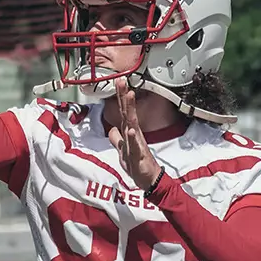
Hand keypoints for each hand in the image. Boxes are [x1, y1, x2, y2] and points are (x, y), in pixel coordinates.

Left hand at [107, 77, 162, 191]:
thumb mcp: (122, 150)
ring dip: (130, 110)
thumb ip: (116, 139)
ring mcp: (137, 143)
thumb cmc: (137, 164)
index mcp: (129, 132)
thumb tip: (111, 129)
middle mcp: (133, 134)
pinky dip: (133, 137)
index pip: (123, 112)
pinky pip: (135, 145)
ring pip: (132, 124)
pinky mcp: (139, 155)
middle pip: (127, 112)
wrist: (149, 180)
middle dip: (124, 96)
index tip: (118, 82)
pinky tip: (131, 129)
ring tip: (129, 95)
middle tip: (122, 80)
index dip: (119, 98)